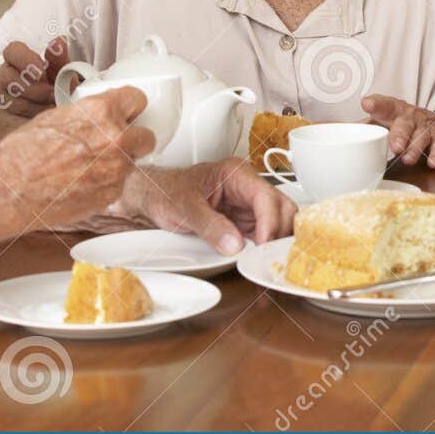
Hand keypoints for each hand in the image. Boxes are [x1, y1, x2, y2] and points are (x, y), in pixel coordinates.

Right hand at [0, 36, 68, 119]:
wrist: (55, 109)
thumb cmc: (56, 85)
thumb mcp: (61, 72)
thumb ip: (58, 57)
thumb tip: (59, 41)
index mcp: (18, 59)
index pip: (12, 51)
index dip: (24, 59)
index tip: (40, 71)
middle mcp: (5, 76)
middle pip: (7, 78)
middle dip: (34, 88)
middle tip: (53, 94)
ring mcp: (1, 97)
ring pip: (11, 101)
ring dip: (37, 105)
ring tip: (54, 106)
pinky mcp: (3, 117)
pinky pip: (14, 118)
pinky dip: (33, 117)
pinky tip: (46, 114)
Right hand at [0, 88, 155, 231]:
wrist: (8, 191)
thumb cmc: (21, 154)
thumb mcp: (55, 118)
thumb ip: (85, 116)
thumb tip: (97, 118)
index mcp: (100, 112)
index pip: (137, 98)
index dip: (132, 107)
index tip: (129, 112)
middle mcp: (115, 138)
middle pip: (146, 135)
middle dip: (134, 138)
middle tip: (115, 143)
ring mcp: (116, 169)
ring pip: (133, 162)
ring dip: (119, 162)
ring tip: (89, 167)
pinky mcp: (111, 194)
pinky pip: (118, 184)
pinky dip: (106, 183)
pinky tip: (82, 183)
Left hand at [124, 158, 296, 253]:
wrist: (152, 197)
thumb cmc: (166, 192)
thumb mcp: (186, 207)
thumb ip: (210, 226)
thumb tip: (233, 244)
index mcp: (237, 174)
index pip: (266, 197)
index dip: (269, 222)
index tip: (263, 244)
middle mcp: (247, 188)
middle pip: (282, 207)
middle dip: (280, 231)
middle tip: (270, 255)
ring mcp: (247, 206)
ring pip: (278, 221)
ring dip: (276, 240)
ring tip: (267, 260)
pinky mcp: (243, 222)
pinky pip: (264, 233)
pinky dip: (267, 247)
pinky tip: (261, 259)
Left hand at [362, 95, 434, 168]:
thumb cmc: (402, 125)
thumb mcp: (383, 122)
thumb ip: (360, 126)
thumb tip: (326, 126)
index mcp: (394, 111)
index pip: (385, 105)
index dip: (376, 104)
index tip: (367, 104)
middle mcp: (412, 117)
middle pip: (405, 123)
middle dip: (399, 134)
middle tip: (394, 146)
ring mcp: (428, 127)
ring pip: (422, 136)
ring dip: (415, 148)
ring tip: (407, 158)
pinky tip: (431, 162)